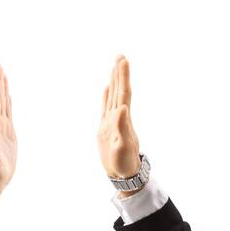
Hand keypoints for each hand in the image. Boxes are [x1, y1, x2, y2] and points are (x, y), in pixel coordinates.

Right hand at [98, 55, 142, 179]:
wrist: (122, 174)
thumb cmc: (123, 163)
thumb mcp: (122, 147)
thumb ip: (122, 128)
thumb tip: (122, 108)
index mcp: (122, 120)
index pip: (123, 94)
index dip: (123, 77)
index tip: (123, 61)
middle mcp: (118, 117)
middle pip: (119, 91)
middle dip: (119, 74)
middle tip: (120, 56)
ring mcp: (112, 121)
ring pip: (113, 96)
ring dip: (115, 81)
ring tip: (115, 66)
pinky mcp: (107, 127)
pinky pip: (106, 107)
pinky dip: (106, 96)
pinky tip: (106, 88)